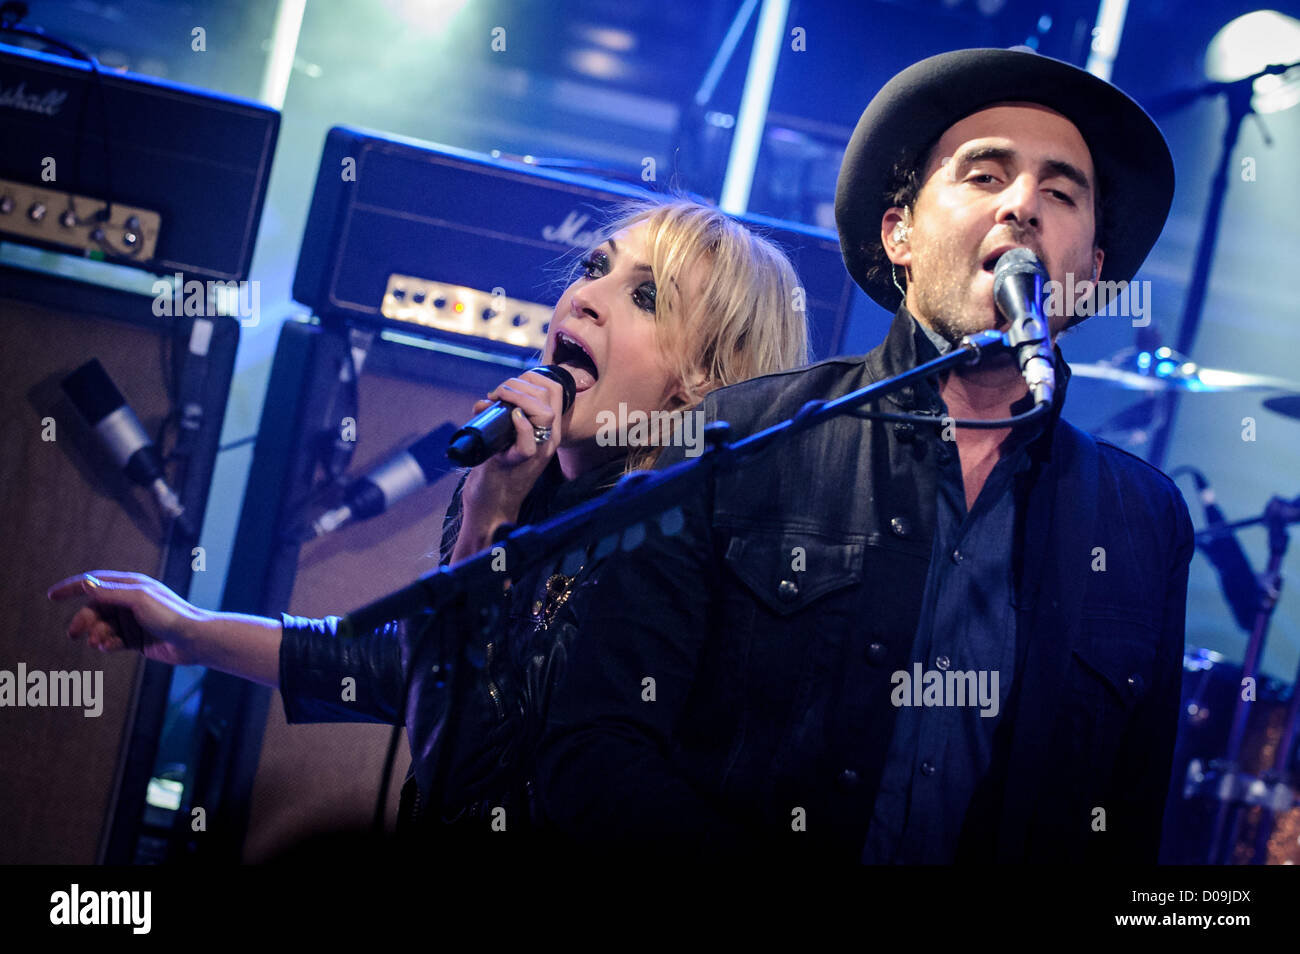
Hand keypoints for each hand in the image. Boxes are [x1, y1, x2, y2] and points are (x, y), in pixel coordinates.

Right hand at [46, 571, 207, 666]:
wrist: (193, 640)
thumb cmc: (169, 615)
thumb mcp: (137, 600)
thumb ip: (110, 592)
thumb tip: (85, 583)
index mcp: (131, 585)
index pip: (95, 582)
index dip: (72, 588)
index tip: (51, 596)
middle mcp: (130, 601)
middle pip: (95, 608)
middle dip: (84, 619)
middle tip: (74, 634)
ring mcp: (132, 620)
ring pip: (102, 626)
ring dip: (96, 634)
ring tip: (99, 642)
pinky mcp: (136, 638)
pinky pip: (112, 640)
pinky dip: (107, 644)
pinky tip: (110, 647)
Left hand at [453, 369, 565, 559]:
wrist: (490, 507)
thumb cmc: (495, 472)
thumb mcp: (502, 439)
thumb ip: (499, 419)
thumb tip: (485, 400)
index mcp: (547, 431)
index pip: (554, 390)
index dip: (533, 377)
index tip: (510, 384)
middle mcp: (548, 440)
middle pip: (550, 394)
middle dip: (521, 382)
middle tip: (499, 392)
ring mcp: (537, 453)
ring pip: (544, 413)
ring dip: (517, 397)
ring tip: (497, 398)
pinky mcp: (519, 464)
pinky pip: (528, 442)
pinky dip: (520, 425)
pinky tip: (508, 417)